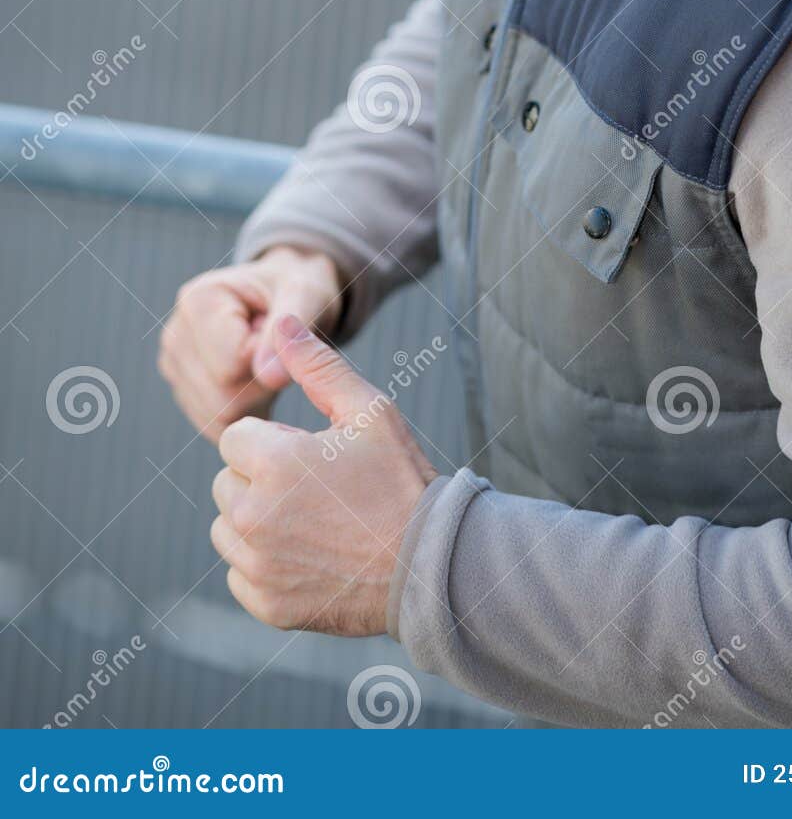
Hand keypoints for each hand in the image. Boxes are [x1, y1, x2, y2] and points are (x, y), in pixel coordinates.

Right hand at [158, 246, 344, 440]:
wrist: (284, 296)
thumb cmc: (296, 290)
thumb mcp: (308, 296)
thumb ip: (292, 333)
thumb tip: (270, 377)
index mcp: (199, 300)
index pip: (231, 364)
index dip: (267, 359)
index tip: (280, 333)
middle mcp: (175, 334)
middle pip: (222, 396)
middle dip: (262, 384)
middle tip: (277, 351)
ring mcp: (174, 366)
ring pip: (218, 416)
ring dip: (256, 399)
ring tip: (266, 362)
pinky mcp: (184, 391)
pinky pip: (216, 426)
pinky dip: (246, 413)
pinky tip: (257, 382)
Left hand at [210, 316, 437, 636]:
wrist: (429, 566)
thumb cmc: (400, 481)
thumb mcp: (369, 411)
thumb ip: (318, 364)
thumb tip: (280, 323)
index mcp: (272, 461)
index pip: (235, 437)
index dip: (273, 440)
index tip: (311, 454)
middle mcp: (253, 515)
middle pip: (226, 480)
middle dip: (260, 477)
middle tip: (315, 488)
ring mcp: (257, 565)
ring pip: (226, 527)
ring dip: (255, 520)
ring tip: (312, 520)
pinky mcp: (264, 604)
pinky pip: (238, 572)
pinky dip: (263, 565)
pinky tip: (308, 555)